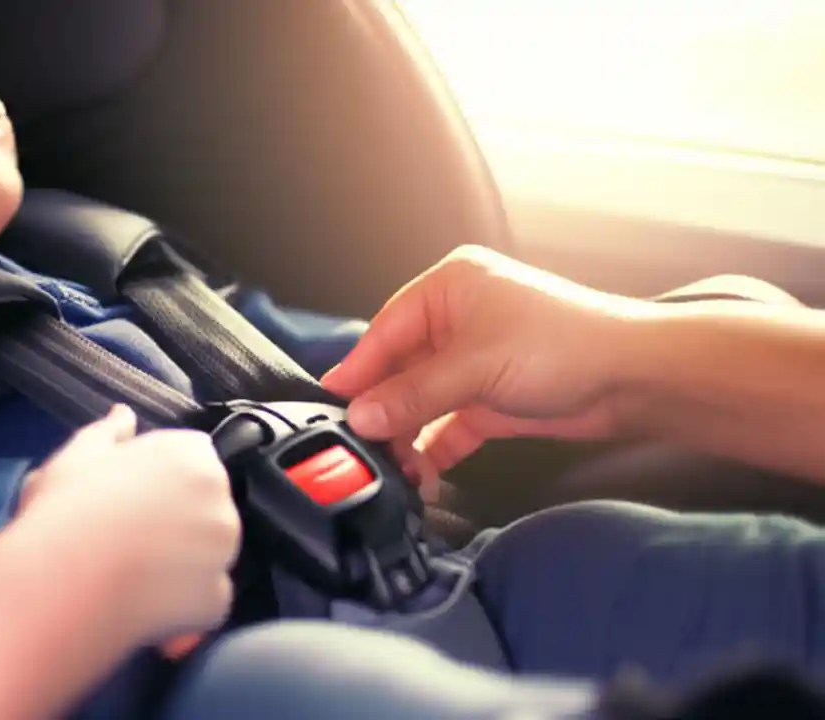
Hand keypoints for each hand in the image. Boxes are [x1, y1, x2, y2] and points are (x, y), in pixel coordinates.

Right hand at [20, 406, 240, 646]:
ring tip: (137, 572)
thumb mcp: (78, 457)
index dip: (166, 478)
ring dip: (185, 562)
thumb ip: (109, 432)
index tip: (136, 496)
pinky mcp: (217, 597)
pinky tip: (147, 602)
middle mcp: (219, 497)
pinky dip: (185, 604)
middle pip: (209, 506)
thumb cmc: (68, 509)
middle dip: (182, 520)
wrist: (63, 580)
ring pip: (210, 554)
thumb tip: (124, 414)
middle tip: (134, 536)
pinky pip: (206, 598)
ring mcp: (223, 550)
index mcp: (191, 455)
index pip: (196, 459)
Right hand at [322, 246, 646, 471]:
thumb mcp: (475, 367)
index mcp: (448, 288)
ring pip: (421, 401)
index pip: (385, 331)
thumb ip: (413, 395)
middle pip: (399, 369)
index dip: (358, 372)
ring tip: (397, 468)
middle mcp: (456, 319)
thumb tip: (361, 416)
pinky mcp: (489, 396)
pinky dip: (434, 448)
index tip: (332, 406)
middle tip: (363, 447)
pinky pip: (446, 424)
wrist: (635, 378)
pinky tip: (424, 474)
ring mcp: (473, 360)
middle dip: (384, 411)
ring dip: (408, 435)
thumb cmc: (565, 345)